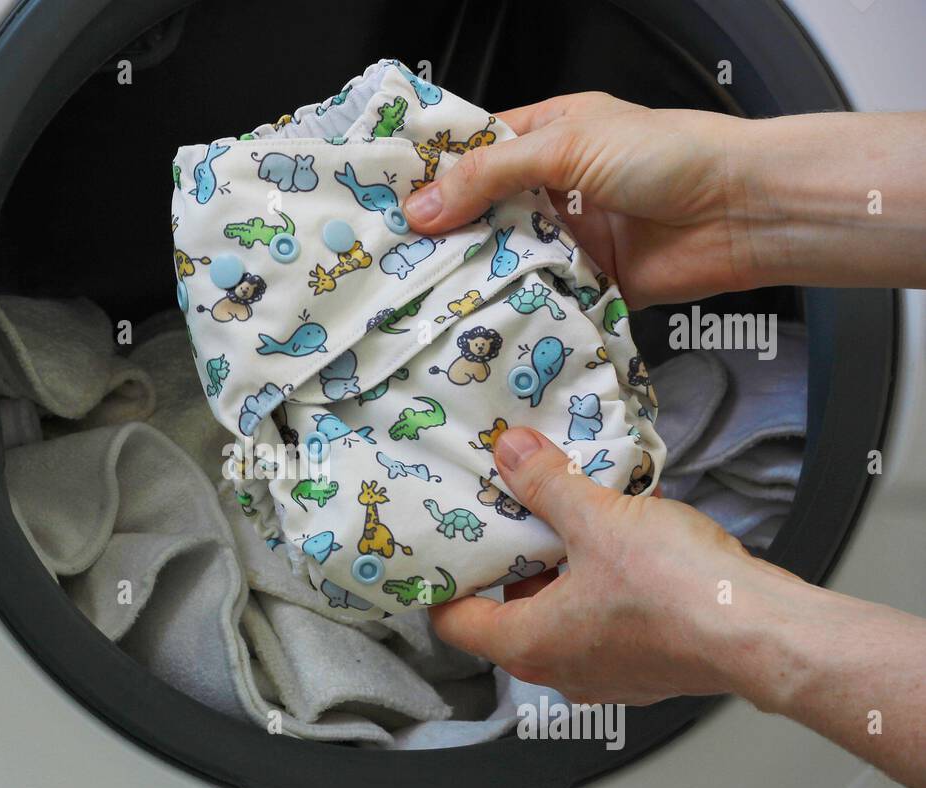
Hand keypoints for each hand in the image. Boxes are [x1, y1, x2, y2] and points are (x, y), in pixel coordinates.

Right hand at [403, 92, 760, 307]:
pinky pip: (539, 292)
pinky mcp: (587, 280)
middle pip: (486, 207)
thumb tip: (424, 206)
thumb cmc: (670, 156)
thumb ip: (491, 175)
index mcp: (552, 132)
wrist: (739, 213)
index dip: (435, 173)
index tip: (389, 198)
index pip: (478, 150)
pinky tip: (475, 313)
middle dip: (447, 229)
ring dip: (476, 268)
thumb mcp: (568, 145)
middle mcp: (558, 184)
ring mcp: (572, 234)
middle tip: (394, 254)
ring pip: (507, 253)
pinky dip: (512, 302)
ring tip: (421, 287)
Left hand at [430, 427, 807, 705]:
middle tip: (515, 516)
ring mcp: (608, 676)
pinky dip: (602, 589)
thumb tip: (512, 453)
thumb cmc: (675, 590)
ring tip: (573, 521)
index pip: (455, 623)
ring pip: (562, 619)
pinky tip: (623, 547)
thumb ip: (546, 484)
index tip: (450, 548)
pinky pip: (606, 625)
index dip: (445, 581)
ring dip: (562, 573)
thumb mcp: (597, 519)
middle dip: (513, 564)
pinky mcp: (649, 668)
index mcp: (529, 645)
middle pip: (509, 616)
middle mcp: (561, 671)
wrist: (763, 631)